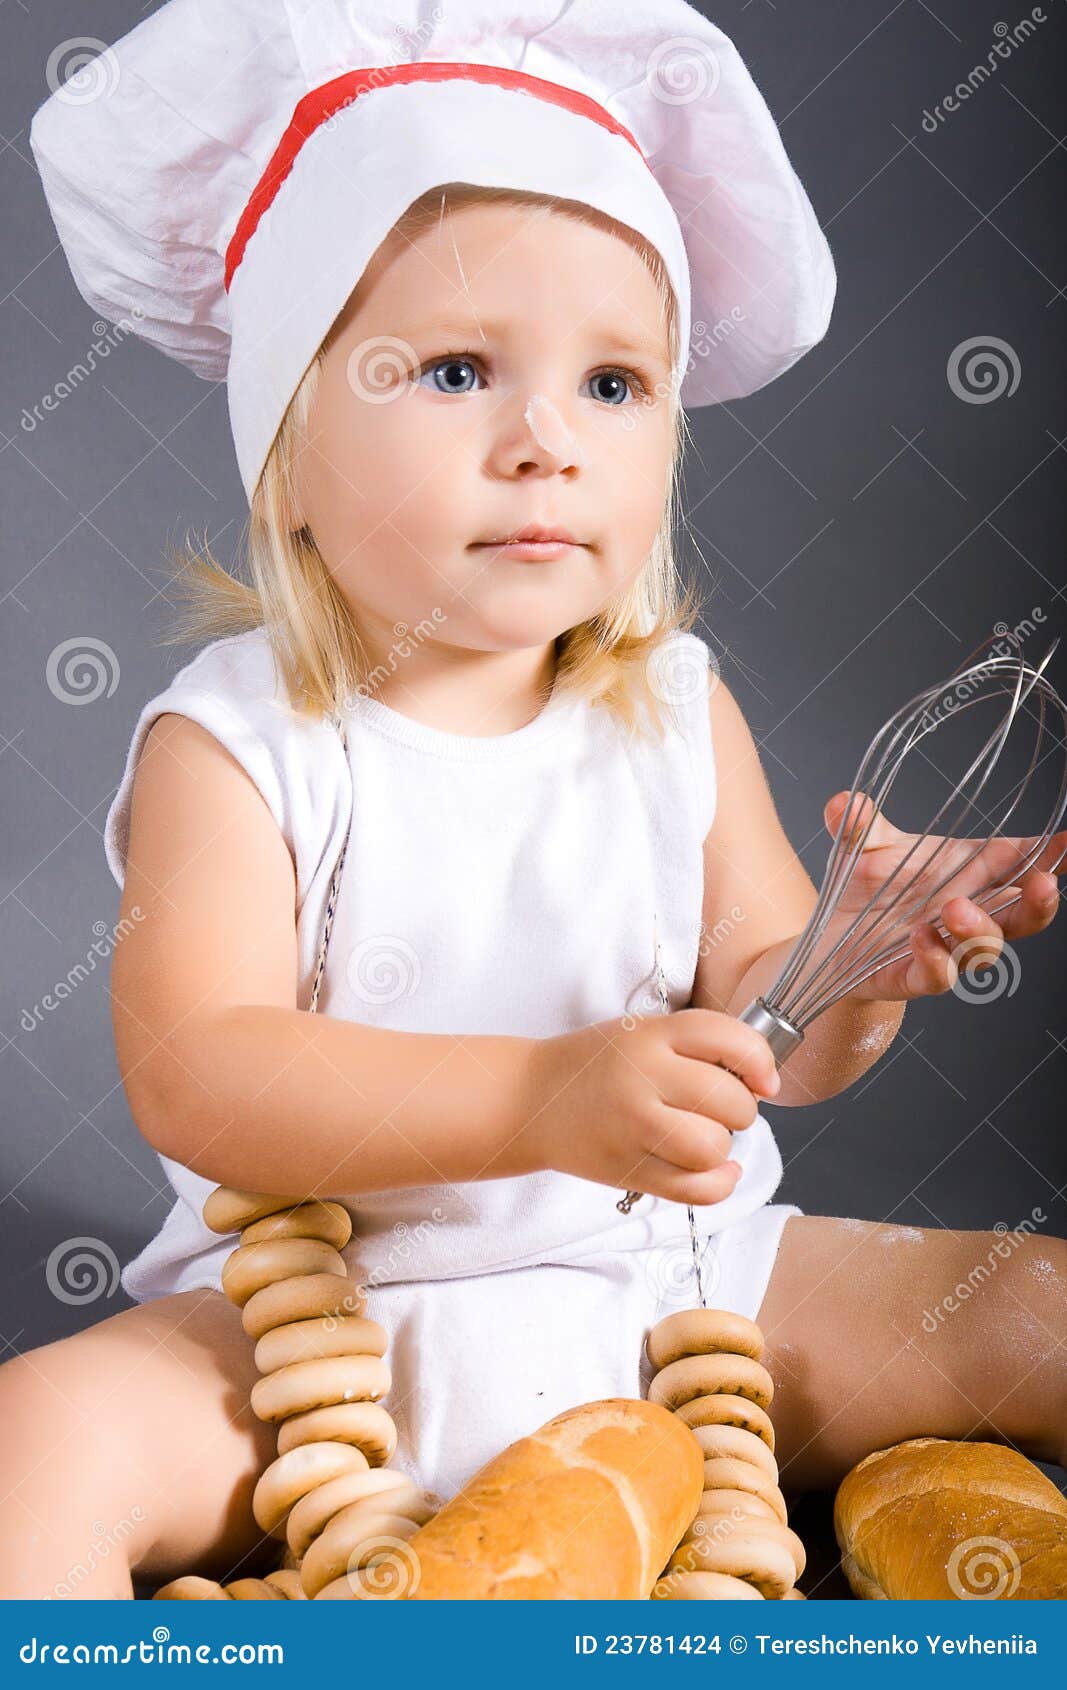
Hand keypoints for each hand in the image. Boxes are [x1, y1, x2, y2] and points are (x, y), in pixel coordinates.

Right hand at [526, 1009, 779, 1206]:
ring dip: (721, 1145)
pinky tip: (716, 1170)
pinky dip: (719, 1183)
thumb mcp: (643, 1032)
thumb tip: (766, 1084)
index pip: (728, 1040)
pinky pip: (696, 1189)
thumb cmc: (598, 1065)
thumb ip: (700, 1045)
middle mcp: (641, 1078)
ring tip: (702, 1134)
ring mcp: (633, 1128)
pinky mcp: (629, 1171)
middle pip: (728, 1100)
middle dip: (738, 1108)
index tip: (763, 1079)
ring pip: (713, 1146)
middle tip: (715, 1107)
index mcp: (649, 1035)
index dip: (760, 1062)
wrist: (530, 1099)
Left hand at [815, 790, 1065, 1001]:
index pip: (1024, 861)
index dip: (1054, 853)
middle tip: (1043, 883)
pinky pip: (939, 976)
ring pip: (986, 948)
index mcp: (972, 872)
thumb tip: (844, 802)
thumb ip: (859, 826)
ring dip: (979, 929)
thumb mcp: (861, 849)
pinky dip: (935, 957)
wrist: (831, 942)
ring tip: (956, 908)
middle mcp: (970, 912)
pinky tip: (921, 937)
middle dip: (1039, 902)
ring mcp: (949, 948)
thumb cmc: (868, 889)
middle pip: (1023, 914)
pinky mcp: (917, 977)